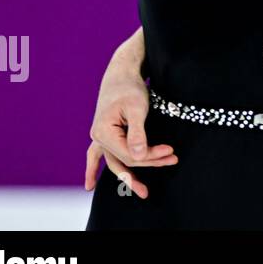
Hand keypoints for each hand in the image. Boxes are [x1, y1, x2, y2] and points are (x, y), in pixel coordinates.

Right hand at [84, 56, 175, 199]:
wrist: (121, 72)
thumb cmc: (130, 87)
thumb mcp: (138, 107)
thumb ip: (137, 133)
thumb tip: (138, 156)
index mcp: (104, 132)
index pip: (130, 153)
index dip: (151, 156)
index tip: (171, 151)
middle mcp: (98, 137)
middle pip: (124, 159)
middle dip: (149, 163)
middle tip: (173, 160)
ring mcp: (99, 136)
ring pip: (114, 161)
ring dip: (129, 175)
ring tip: (144, 191)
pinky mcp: (105, 133)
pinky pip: (97, 156)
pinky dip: (93, 169)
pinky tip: (89, 186)